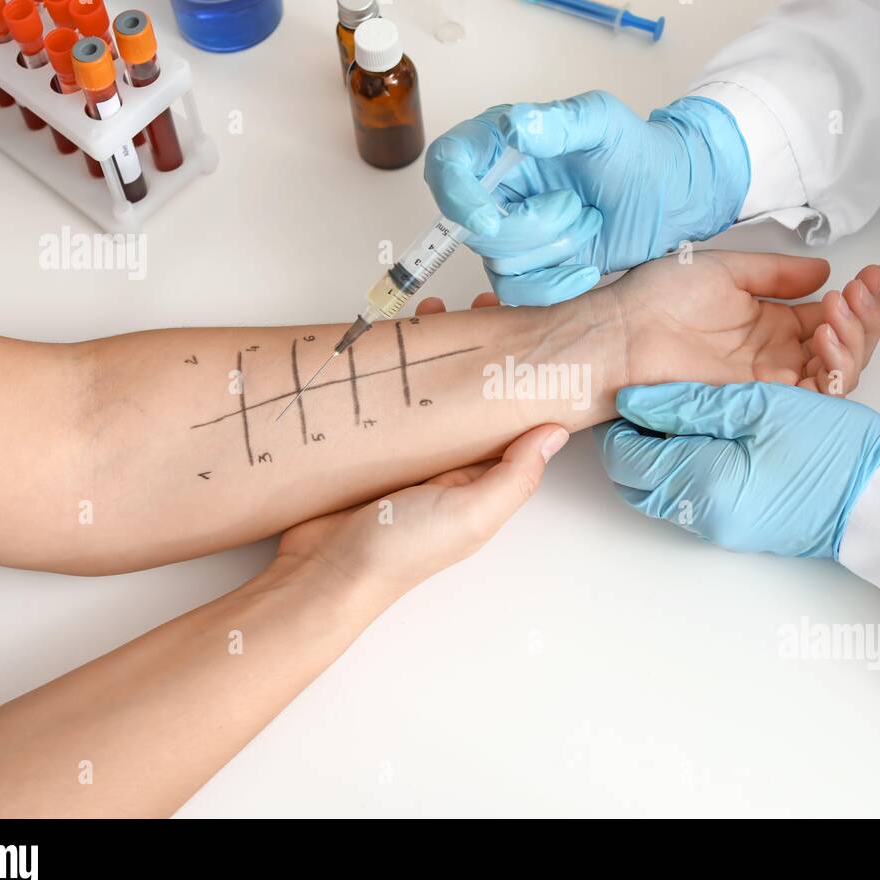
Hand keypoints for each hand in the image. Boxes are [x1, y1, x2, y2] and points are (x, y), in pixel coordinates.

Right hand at [269, 293, 565, 605]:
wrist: (322, 573)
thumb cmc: (400, 552)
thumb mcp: (471, 514)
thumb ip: (516, 475)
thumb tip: (557, 431)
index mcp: (482, 479)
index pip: (512, 417)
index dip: (520, 373)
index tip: (522, 330)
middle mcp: (451, 465)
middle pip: (472, 396)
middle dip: (476, 350)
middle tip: (472, 307)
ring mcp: (410, 455)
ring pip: (431, 390)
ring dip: (433, 352)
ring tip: (428, 313)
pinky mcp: (371, 448)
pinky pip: (391, 400)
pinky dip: (393, 370)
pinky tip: (389, 342)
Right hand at [425, 91, 749, 305]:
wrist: (672, 199)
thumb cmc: (639, 154)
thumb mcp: (605, 122)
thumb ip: (561, 121)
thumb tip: (516, 124)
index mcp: (502, 144)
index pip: (448, 164)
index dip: (457, 195)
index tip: (490, 217)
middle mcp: (497, 189)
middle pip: (475, 225)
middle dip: (531, 227)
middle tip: (578, 206)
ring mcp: (511, 231)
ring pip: (499, 260)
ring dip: (555, 249)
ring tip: (590, 222)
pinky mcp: (530, 268)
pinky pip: (517, 291)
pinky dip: (555, 285)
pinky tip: (588, 270)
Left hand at [596, 382, 879, 558]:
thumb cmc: (830, 451)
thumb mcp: (758, 405)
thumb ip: (687, 403)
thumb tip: (635, 401)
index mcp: (700, 483)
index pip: (624, 457)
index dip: (623, 422)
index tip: (636, 393)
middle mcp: (701, 515)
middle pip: (637, 478)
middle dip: (638, 440)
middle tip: (656, 404)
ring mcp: (720, 528)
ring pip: (663, 488)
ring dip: (665, 452)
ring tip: (688, 415)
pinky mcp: (738, 531)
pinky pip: (692, 498)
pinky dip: (691, 468)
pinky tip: (715, 441)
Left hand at [605, 249, 879, 395]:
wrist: (623, 332)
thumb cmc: (657, 299)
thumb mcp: (726, 270)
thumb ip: (777, 273)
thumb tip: (823, 271)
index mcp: (768, 326)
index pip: (830, 320)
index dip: (857, 300)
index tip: (868, 276)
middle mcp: (773, 358)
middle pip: (843, 350)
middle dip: (864, 320)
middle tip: (859, 293)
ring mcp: (768, 382)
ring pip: (836, 375)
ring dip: (853, 341)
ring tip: (839, 311)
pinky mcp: (760, 402)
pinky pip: (813, 398)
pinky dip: (832, 369)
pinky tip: (826, 336)